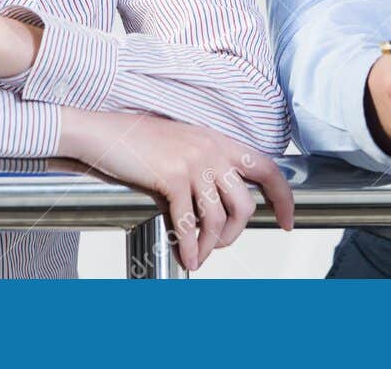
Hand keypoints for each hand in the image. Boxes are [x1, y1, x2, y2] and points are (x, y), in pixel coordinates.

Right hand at [57, 108, 293, 272]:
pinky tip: (186, 256)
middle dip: (236, 233)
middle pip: (244, 204)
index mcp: (219, 141)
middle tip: (220, 245)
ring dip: (210, 244)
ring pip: (218, 217)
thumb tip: (220, 204)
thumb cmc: (138, 142)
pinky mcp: (172, 177)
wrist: (103, 133)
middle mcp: (212, 150)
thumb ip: (206, 166)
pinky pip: (189, 222)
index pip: (267, 168)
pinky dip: (189, 245)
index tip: (287, 221)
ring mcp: (193, 162)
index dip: (283, 198)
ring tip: (199, 255)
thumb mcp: (183, 146)